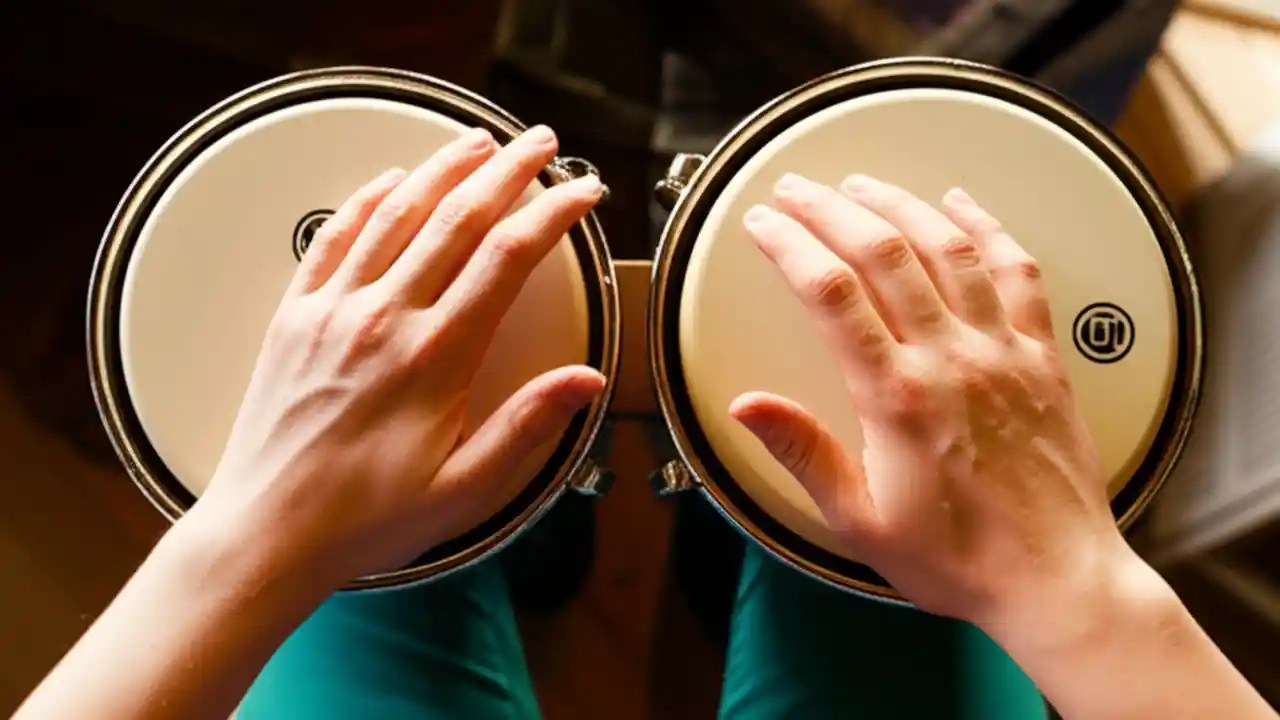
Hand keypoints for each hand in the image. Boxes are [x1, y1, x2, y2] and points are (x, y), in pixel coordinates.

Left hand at [197, 126, 604, 585]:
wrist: (267, 531)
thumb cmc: (364, 519)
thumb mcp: (464, 489)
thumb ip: (527, 427)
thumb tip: (585, 380)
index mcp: (434, 358)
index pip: (507, 259)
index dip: (552, 214)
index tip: (582, 192)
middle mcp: (384, 319)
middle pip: (457, 217)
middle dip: (508, 170)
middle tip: (542, 142)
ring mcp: (334, 311)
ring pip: (396, 214)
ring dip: (443, 168)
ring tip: (478, 140)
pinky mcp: (295, 317)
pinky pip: (333, 238)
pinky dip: (365, 199)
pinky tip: (389, 179)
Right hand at [732, 173, 1122, 624]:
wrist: (1056, 580)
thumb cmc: (960, 559)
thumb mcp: (858, 521)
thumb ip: (802, 453)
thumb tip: (745, 405)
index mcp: (899, 396)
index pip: (832, 293)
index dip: (790, 245)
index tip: (763, 222)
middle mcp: (952, 359)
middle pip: (884, 252)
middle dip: (831, 208)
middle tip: (798, 187)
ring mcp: (1003, 352)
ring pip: (949, 248)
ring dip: (900, 205)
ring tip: (862, 182)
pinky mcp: (1042, 358)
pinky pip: (1018, 273)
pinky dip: (988, 229)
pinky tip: (963, 204)